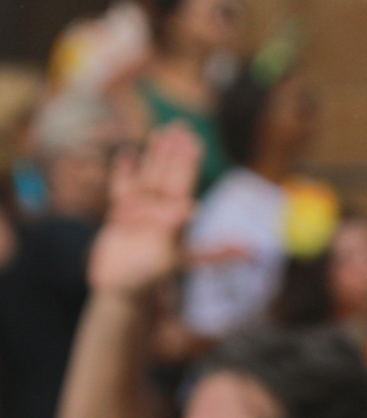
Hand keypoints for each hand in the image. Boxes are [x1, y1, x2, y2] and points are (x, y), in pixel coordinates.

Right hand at [88, 124, 201, 296]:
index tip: (194, 141)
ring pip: (148, 177)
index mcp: (173, 220)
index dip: (187, 162)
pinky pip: (122, 189)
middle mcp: (159, 213)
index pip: (181, 184)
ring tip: (161, 133)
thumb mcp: (168, 256)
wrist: (121, 290)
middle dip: (174, 152)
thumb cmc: (147, 278)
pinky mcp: (120, 217)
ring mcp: (140, 213)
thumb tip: (192, 208)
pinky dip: (124, 173)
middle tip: (182, 127)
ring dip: (154, 156)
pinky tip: (127, 156)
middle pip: (167, 175)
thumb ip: (178, 231)